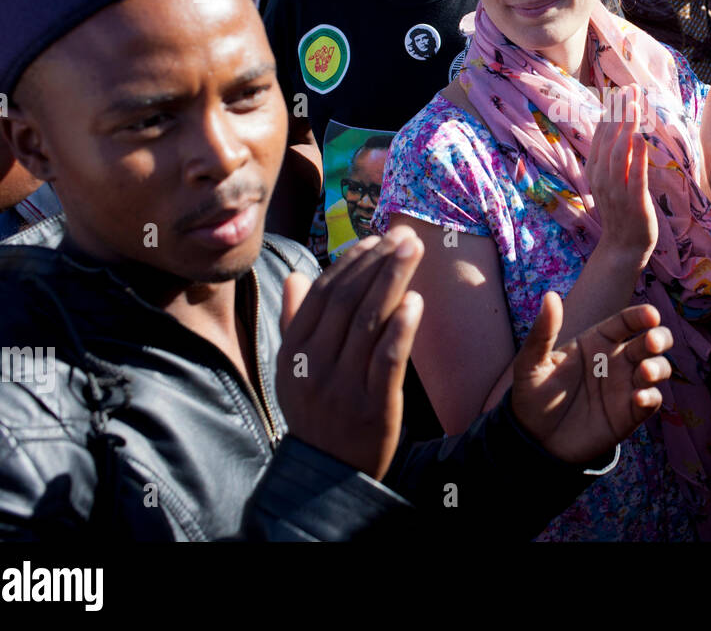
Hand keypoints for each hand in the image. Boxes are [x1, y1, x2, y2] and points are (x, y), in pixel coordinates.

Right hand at [275, 229, 424, 479]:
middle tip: (404, 236)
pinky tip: (416, 301)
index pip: (323, 294)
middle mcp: (314, 367)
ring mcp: (343, 387)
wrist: (328, 475)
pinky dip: (402, 328)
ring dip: (394, 280)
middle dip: (378, 262)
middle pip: (348, 301)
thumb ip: (295, 323)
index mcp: (294, 353)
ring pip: (369, 323)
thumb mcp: (294, 371)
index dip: (350, 262)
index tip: (376, 240)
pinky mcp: (374, 406)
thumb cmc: (317, 413)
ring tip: (415, 251)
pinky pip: (387, 360)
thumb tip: (297, 278)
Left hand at [511, 292, 672, 464]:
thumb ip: (543, 332)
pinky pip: (652, 401)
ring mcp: (626, 386)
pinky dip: (651, 397)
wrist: (534, 440)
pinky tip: (638, 398)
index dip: (641, 315)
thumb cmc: (532, 395)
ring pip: (658, 368)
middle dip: (660, 337)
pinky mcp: (630, 413)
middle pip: (651, 340)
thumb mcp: (531, 363)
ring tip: (645, 372)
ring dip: (658, 367)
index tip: (650, 315)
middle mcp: (617, 360)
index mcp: (597, 341)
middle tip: (653, 341)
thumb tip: (549, 296)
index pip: (626, 321)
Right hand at [585, 84, 658, 268]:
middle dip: (619, 112)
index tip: (620, 90)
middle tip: (630, 89)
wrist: (623, 246)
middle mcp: (602, 178)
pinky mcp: (633, 203)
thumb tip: (621, 126)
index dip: (610, 111)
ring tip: (636, 107)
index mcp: (595, 169)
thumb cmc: (621, 210)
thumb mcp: (612, 179)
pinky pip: (634, 177)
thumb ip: (614, 155)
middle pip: (608, 138)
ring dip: (627, 128)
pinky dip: (637, 158)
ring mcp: (616, 191)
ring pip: (618, 154)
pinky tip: (643, 139)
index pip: (600, 134)